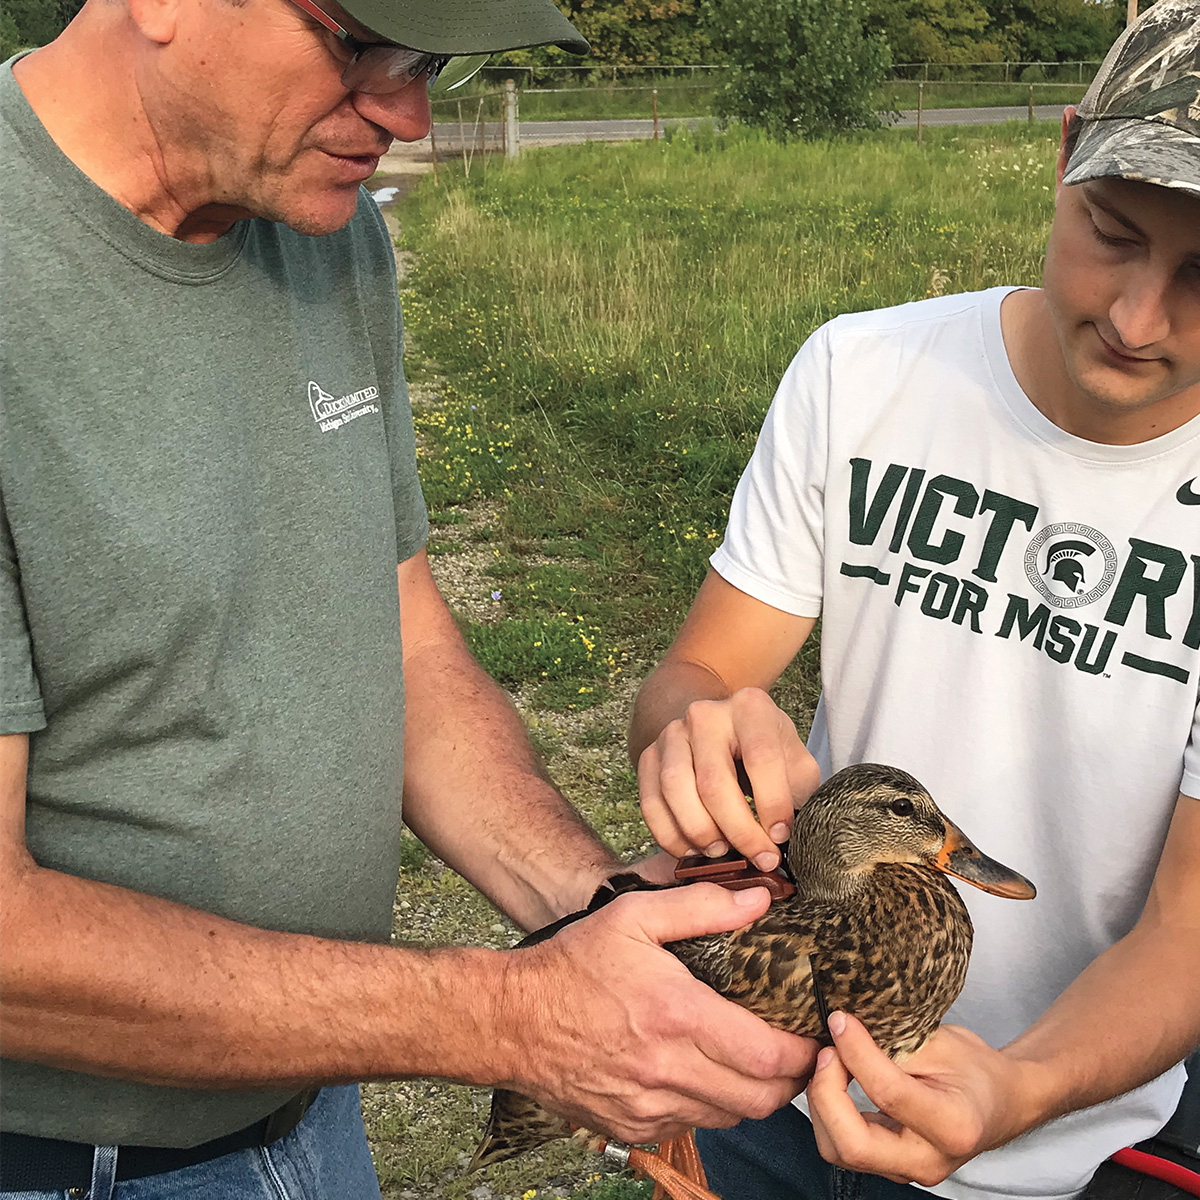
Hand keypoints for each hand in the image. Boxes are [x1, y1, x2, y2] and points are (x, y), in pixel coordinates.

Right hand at [504, 882, 819, 1145]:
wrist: (511, 1019)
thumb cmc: (573, 963)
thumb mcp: (633, 916)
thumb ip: (702, 907)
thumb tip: (760, 899)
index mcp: (676, 1015)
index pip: (767, 1056)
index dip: (804, 1053)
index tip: (817, 1036)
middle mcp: (667, 1070)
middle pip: (760, 1099)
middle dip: (792, 1082)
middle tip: (802, 1055)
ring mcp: (649, 1105)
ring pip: (730, 1117)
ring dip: (754, 1095)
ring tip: (761, 1064)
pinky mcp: (631, 1125)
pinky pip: (692, 1126)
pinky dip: (712, 1106)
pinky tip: (708, 1074)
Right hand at [638, 687, 820, 869]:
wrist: (723, 730)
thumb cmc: (765, 751)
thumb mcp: (794, 761)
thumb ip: (798, 794)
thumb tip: (792, 840)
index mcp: (750, 708)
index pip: (761, 757)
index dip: (772, 803)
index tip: (781, 836)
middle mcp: (705, 714)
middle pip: (714, 781)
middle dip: (738, 830)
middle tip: (757, 858)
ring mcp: (672, 733)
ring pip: (676, 791)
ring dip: (700, 833)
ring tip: (723, 853)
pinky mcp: (649, 756)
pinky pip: (651, 802)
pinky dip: (670, 835)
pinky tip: (693, 850)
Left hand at [806, 1013, 1038, 1185]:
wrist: (1000, 1102)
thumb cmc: (975, 1068)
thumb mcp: (943, 1043)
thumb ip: (895, 1042)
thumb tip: (843, 1029)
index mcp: (953, 1124)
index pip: (888, 1093)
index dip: (855, 1052)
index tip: (840, 1021)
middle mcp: (929, 1160)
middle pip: (853, 1145)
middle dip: (826, 1093)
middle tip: (827, 1051)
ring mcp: (908, 1171)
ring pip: (838, 1151)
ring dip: (821, 1104)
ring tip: (831, 1062)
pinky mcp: (890, 1166)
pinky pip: (842, 1147)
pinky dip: (827, 1113)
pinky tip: (834, 1080)